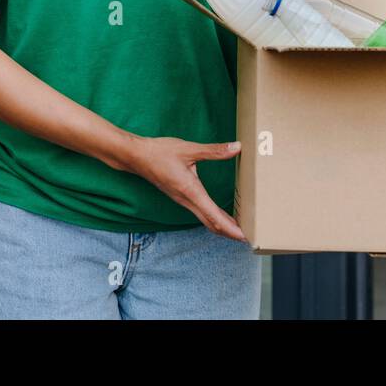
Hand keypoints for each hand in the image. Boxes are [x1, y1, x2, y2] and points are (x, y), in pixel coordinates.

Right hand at [123, 136, 246, 241]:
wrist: (136, 157)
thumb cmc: (160, 152)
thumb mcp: (189, 149)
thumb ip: (214, 151)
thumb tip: (236, 148)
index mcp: (190, 191)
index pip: (213, 216)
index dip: (230, 228)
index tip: (244, 236)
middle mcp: (186, 200)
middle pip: (211, 223)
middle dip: (230, 232)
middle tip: (249, 237)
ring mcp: (183, 200)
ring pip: (205, 219)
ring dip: (222, 226)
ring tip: (239, 229)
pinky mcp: (181, 197)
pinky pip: (200, 213)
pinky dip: (213, 218)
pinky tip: (221, 214)